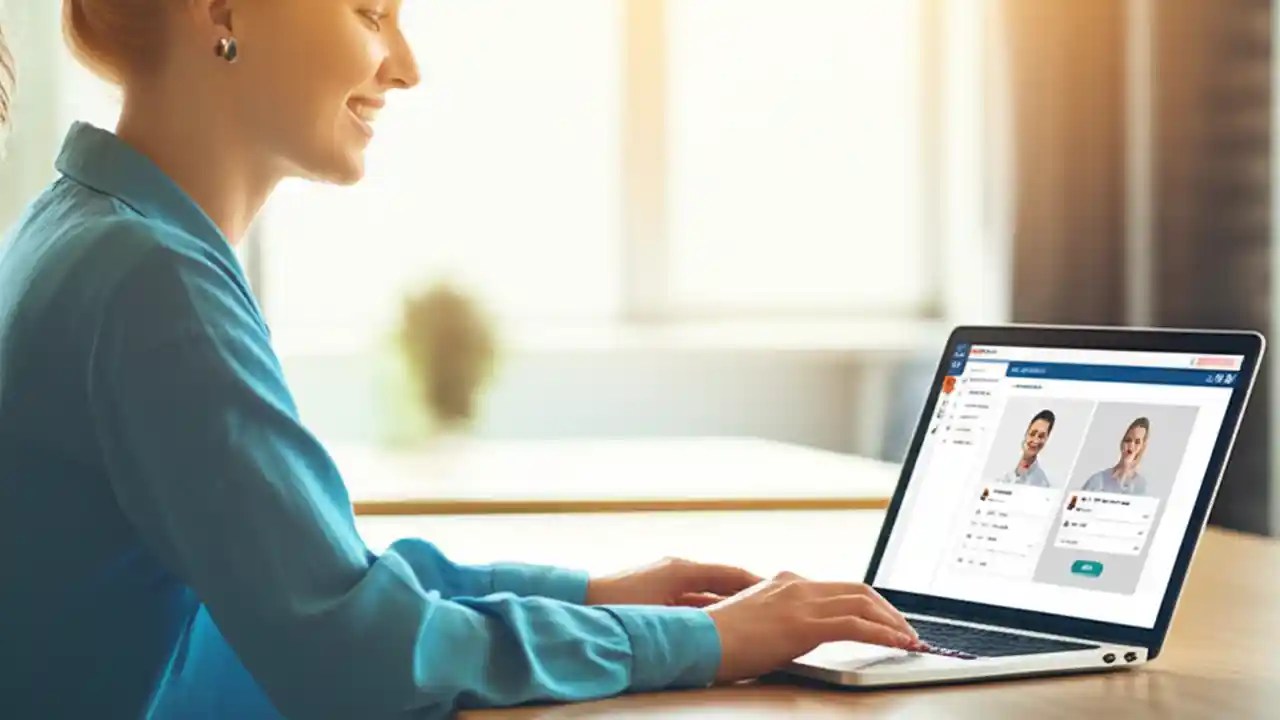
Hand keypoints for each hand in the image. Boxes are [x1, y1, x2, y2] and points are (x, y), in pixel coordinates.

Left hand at [585, 557, 762, 606]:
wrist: (580, 603)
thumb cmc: (619, 604)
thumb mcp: (667, 610)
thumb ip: (701, 613)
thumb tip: (730, 614)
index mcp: (682, 569)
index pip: (731, 574)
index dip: (756, 583)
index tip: (779, 592)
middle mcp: (676, 569)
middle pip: (721, 582)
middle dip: (746, 593)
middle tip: (771, 605)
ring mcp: (664, 578)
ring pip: (706, 592)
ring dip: (725, 602)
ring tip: (750, 616)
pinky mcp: (654, 589)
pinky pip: (689, 598)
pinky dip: (705, 608)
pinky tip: (714, 624)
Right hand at [706, 571, 918, 682]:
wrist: (697, 640)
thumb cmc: (716, 639)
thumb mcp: (753, 621)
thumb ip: (777, 620)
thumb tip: (789, 635)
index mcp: (784, 582)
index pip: (837, 588)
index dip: (865, 603)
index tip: (881, 619)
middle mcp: (796, 584)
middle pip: (857, 590)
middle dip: (887, 610)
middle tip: (904, 629)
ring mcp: (801, 601)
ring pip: (863, 603)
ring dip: (892, 622)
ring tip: (909, 639)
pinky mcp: (804, 624)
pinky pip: (856, 626)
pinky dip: (883, 634)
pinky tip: (897, 644)